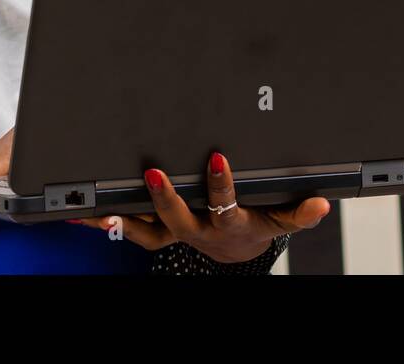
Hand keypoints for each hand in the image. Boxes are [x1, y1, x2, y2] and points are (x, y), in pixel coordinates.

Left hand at [74, 151, 329, 262]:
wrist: (235, 245)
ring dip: (125, 215)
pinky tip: (82, 209)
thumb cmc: (255, 220)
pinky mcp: (157, 228)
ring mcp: (174, 230)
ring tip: (102, 203)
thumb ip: (300, 213)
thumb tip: (321, 206)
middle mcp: (197, 229)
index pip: (225, 202)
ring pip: (147, 227)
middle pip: (179, 216)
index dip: (220, 183)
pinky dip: (105, 220)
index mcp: (228, 222)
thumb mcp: (280, 217)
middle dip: (166, 195)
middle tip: (155, 171)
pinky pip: (128, 227)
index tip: (217, 158)